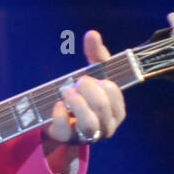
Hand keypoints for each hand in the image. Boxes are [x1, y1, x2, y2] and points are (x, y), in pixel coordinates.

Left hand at [44, 30, 126, 147]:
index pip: (114, 94)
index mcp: (116, 110)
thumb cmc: (83, 95)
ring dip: (77, 104)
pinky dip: (60, 114)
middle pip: (102, 106)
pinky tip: (57, 105)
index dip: (101, 83)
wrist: (60, 119)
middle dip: (88, 90)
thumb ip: (95, 55)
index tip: (88, 77)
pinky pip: (65, 130)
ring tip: (68, 92)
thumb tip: (92, 33)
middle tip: (76, 83)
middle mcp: (106, 126)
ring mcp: (87, 136)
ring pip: (90, 123)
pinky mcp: (67, 139)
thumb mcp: (92, 74)